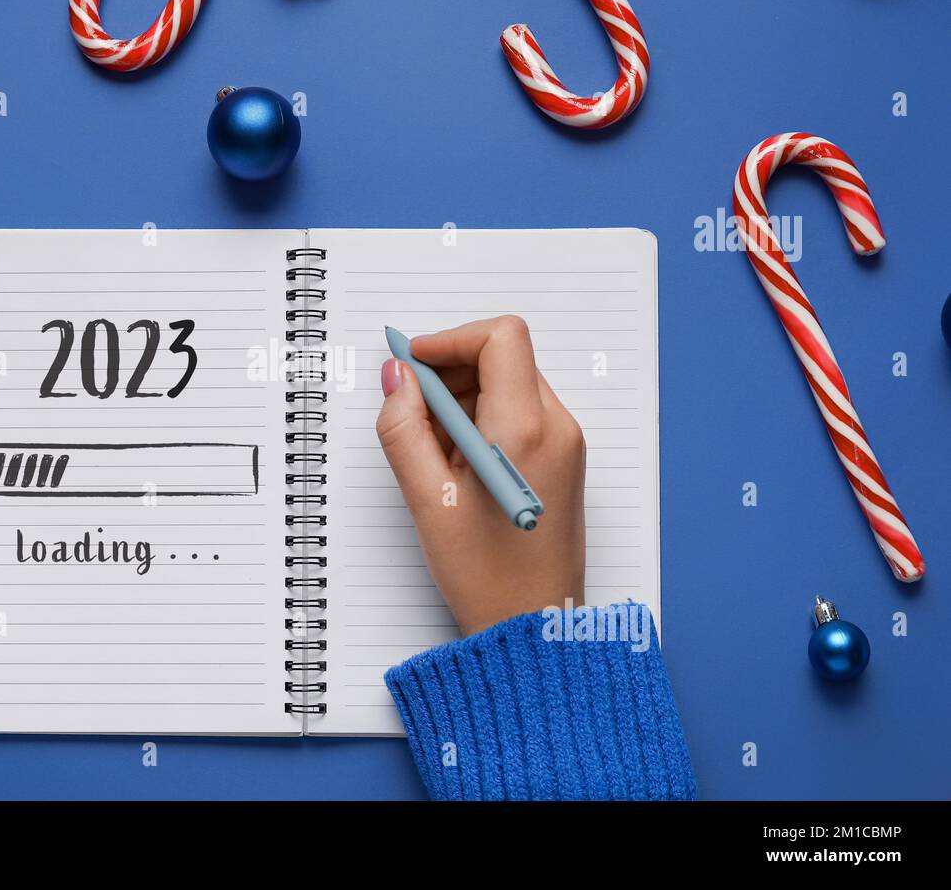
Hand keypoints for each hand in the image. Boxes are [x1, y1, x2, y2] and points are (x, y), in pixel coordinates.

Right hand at [376, 316, 585, 635]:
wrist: (534, 625)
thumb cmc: (487, 574)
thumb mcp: (427, 498)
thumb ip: (404, 428)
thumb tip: (397, 378)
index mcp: (525, 430)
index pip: (499, 337)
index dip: (449, 340)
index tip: (414, 363)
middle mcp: (557, 428)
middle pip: (503, 357)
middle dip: (451, 372)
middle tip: (412, 411)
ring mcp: (565, 443)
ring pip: (509, 383)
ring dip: (464, 398)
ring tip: (434, 451)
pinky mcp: (563, 459)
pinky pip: (520, 413)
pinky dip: (483, 419)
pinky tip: (457, 464)